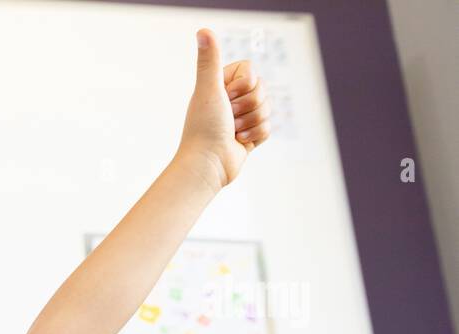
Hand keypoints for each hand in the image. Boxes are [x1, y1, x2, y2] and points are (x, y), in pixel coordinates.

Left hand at [176, 27, 271, 191]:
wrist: (207, 165)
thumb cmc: (204, 128)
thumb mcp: (208, 89)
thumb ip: (208, 61)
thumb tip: (202, 30)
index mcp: (220, 85)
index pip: (250, 70)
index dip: (243, 84)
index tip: (225, 98)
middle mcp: (230, 99)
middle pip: (262, 88)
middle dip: (248, 105)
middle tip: (228, 117)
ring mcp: (241, 117)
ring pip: (267, 108)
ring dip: (251, 122)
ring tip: (231, 132)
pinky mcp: (250, 135)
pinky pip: (269, 127)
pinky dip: (256, 135)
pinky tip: (239, 142)